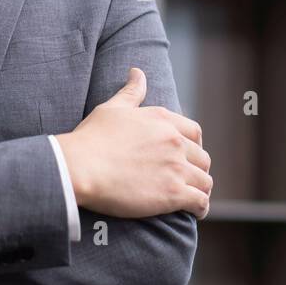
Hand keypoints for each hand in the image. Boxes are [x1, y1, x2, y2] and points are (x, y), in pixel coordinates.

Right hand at [55, 67, 211, 219]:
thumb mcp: (112, 108)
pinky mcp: (173, 194)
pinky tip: (196, 212)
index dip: (194, 145)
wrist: (80, 167)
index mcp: (163, 120)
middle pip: (202, 158)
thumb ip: (131, 91)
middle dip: (198, 169)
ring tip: (195, 197)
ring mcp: (176, 168)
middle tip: (189, 179)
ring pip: (205, 180)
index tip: (189, 155)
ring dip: (201, 189)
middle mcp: (174, 142)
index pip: (194, 132)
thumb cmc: (91, 138)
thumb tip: (137, 72)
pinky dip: (201, 207)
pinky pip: (200, 201)